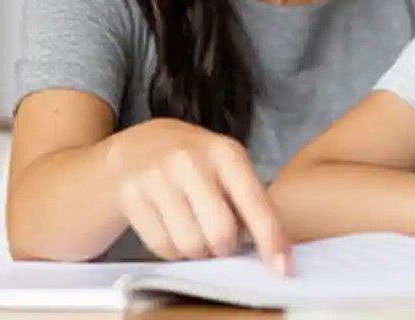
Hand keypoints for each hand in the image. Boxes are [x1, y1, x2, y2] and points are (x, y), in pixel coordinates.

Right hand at [107, 118, 290, 274]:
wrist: (137, 147)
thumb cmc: (193, 162)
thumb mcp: (226, 165)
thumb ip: (251, 201)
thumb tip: (276, 251)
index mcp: (225, 152)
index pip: (255, 205)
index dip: (271, 240)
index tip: (283, 267)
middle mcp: (190, 161)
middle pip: (221, 235)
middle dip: (224, 247)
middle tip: (220, 237)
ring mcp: (156, 178)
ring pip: (190, 246)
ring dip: (197, 250)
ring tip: (194, 229)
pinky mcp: (131, 197)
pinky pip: (162, 248)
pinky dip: (172, 250)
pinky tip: (171, 228)